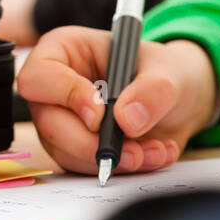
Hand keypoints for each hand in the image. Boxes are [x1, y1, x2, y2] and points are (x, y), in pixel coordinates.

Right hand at [17, 26, 218, 175]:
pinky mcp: (76, 150)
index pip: (39, 76)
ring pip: (67, 153)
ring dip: (113, 160)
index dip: (66, 96)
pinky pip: (86, 168)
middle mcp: (56, 89)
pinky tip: (153, 156)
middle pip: (49, 124)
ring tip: (154, 151)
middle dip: (91, 144)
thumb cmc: (164, 72)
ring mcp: (63, 122)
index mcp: (65, 51)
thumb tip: (126, 120)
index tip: (100, 114)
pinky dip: (121, 168)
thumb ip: (153, 90)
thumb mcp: (168, 70)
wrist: (180, 102)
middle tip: (133, 151)